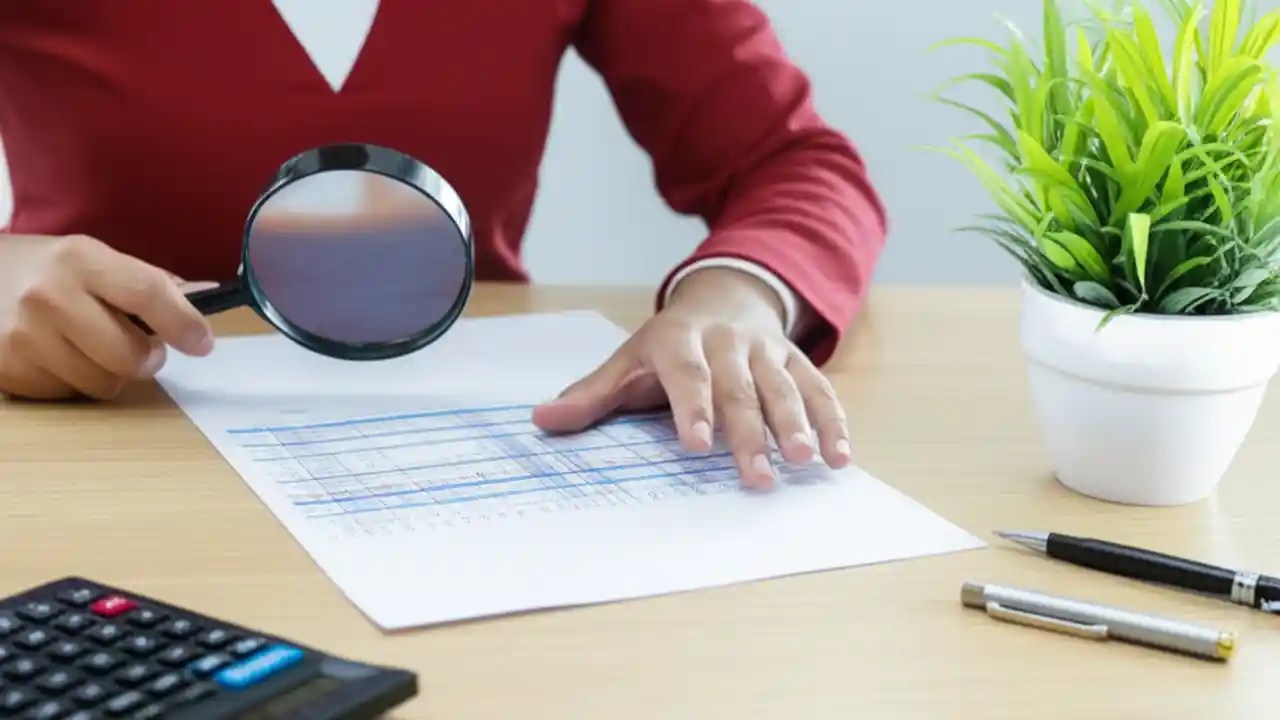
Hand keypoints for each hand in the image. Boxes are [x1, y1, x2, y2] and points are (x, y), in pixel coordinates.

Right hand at [0, 234, 214, 399]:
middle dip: (148, 358)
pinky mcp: (8, 370)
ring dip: (111, 374)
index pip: (146, 294)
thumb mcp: (91, 258)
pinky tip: (60, 356)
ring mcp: (23, 337)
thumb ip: (145, 282)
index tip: (203, 343)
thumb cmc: (45, 270)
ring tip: (93, 348)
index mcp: (78, 259)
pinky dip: (75, 382)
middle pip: (129, 354)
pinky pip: (69, 394)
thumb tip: (205, 301)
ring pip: (103, 383)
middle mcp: (48, 297)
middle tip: (143, 348)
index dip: (183, 323)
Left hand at [532, 267, 850, 488]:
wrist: (725, 296)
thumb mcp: (628, 362)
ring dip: (799, 426)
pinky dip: (833, 421)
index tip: (695, 446)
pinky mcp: (796, 360)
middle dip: (751, 433)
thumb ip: (591, 395)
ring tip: (809, 463)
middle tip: (759, 477)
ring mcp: (767, 350)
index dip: (692, 408)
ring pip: (785, 387)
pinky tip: (840, 455)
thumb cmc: (668, 345)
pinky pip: (819, 388)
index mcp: (679, 340)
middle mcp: (728, 342)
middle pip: (740, 389)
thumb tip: (541, 420)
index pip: (687, 374)